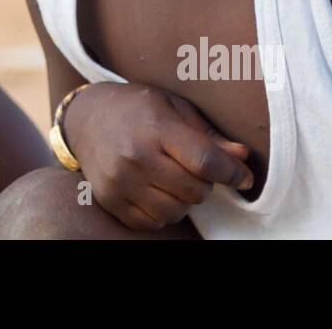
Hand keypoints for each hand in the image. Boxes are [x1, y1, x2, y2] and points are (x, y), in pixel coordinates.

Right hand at [62, 82, 254, 230]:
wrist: (87, 117)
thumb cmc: (138, 108)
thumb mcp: (175, 107)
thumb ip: (208, 135)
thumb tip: (242, 157)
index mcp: (155, 128)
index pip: (204, 161)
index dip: (232, 173)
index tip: (244, 177)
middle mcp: (135, 157)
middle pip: (194, 191)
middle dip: (205, 184)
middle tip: (196, 169)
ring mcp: (119, 182)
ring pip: (174, 212)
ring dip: (184, 200)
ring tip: (175, 179)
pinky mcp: (109, 200)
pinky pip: (151, 223)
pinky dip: (162, 211)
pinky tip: (157, 190)